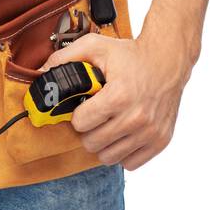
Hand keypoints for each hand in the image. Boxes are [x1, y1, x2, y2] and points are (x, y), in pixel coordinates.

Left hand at [38, 28, 195, 170]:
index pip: (81, 123)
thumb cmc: (131, 54)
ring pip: (110, 157)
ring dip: (103, 143)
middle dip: (88, 130)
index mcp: (118, 96)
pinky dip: (123, 152)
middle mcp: (136, 117)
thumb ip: (66, 58)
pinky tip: (122, 134)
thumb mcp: (96, 46)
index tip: (83, 107)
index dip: (77, 114)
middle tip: (93, 117)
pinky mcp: (160, 141)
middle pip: (92, 143)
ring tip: (107, 125)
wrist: (168, 60)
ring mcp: (150, 132)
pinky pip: (130, 163)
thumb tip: (41, 72)